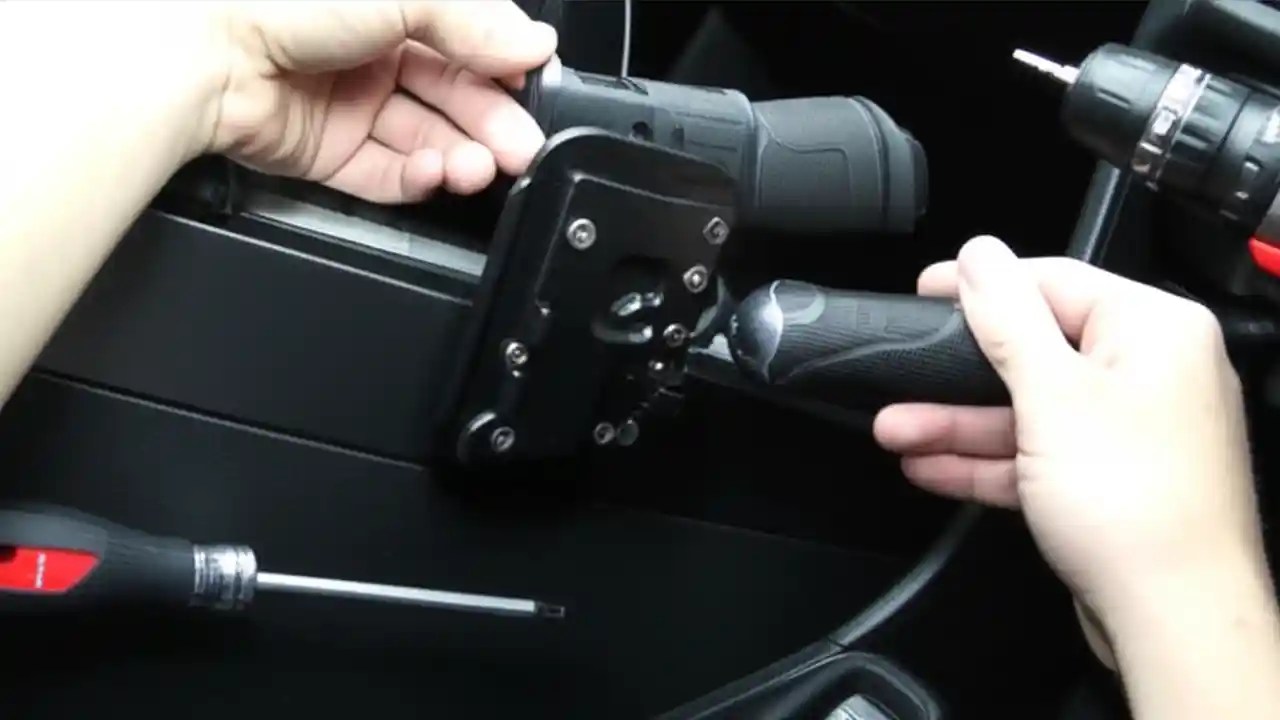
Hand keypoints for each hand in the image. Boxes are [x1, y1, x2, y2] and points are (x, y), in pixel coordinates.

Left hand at [210, 1, 556, 202]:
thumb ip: (473, 21)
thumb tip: (535, 42)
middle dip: (492, 123)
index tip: (536, 88)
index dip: (505, 68)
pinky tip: (438, 174)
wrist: (197, 54)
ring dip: (461, 156)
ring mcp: (350, 105)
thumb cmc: (276, 0)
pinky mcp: (328, 153)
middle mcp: (372, 52)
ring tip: (479, 167)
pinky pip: (387, 174)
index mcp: (390, 6)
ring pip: (425, 140)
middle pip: (453, 96)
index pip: (468, 42)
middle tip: (521, 146)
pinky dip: (418, 179)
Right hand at [872, 236, 1267, 629]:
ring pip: (1028, 411)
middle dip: (955, 375)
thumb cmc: (1136, 505)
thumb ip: (1007, 319)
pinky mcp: (1110, 482)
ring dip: (957, 424)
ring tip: (895, 432)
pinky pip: (1038, 456)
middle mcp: (1151, 373)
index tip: (927, 290)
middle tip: (899, 372)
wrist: (1174, 618)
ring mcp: (1130, 432)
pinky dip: (987, 462)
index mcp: (1155, 330)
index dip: (983, 285)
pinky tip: (932, 468)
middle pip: (1035, 352)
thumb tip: (981, 254)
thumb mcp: (1051, 394)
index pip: (1055, 281)